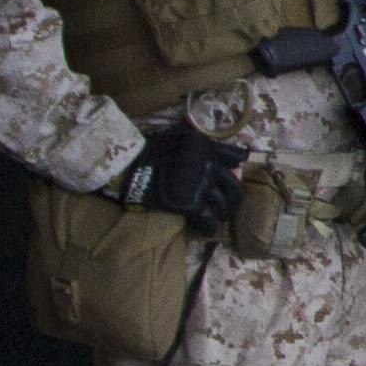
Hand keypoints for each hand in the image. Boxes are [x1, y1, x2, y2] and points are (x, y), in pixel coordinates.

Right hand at [121, 122, 246, 229]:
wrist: (127, 166)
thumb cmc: (150, 150)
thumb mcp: (179, 136)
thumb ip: (205, 143)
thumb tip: (237, 155)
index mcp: (206, 147)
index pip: (235, 158)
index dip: (237, 171)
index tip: (236, 177)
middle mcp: (208, 164)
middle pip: (234, 187)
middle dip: (233, 200)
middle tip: (227, 207)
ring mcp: (199, 184)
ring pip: (223, 205)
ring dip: (221, 214)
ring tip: (215, 218)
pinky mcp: (188, 203)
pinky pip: (207, 219)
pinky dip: (208, 227)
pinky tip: (206, 229)